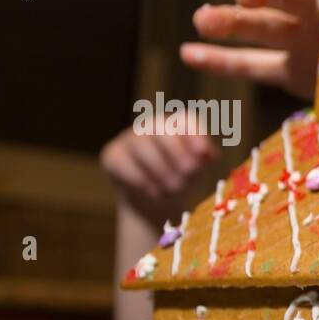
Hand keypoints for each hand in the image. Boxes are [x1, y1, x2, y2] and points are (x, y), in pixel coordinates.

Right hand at [99, 116, 217, 229]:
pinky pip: (123, 163)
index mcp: (176, 125)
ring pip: (141, 146)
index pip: (184, 119)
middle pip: (161, 128)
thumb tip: (206, 153)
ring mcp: (128, 139)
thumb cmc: (180, 177)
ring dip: (160, 170)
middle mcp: (151, 126)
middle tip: (188, 174)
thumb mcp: (197, 169)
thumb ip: (204, 158)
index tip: (202, 152)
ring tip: (173, 189)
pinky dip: (141, 180)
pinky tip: (153, 191)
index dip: (194, 133)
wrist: (154, 200)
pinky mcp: (112, 156)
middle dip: (177, 153)